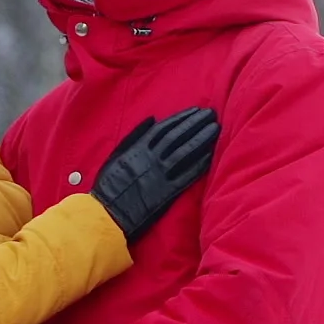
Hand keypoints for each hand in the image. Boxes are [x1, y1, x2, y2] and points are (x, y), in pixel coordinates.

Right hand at [83, 107, 220, 238]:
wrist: (108, 213)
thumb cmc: (109, 185)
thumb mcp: (116, 155)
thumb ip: (134, 136)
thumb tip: (152, 119)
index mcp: (138, 148)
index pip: (165, 128)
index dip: (182, 118)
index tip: (196, 110)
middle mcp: (152, 158)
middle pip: (178, 137)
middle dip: (196, 123)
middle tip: (212, 114)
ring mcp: (161, 175)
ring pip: (185, 152)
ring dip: (202, 139)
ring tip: (215, 128)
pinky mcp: (167, 192)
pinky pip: (186, 176)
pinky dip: (199, 165)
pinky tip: (211, 155)